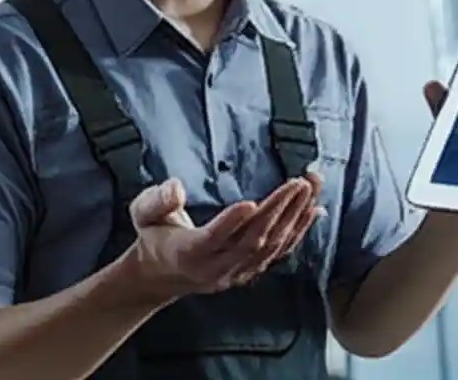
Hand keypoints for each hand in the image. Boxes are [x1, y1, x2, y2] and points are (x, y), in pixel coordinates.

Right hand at [127, 175, 323, 302]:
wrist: (160, 275)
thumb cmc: (153, 237)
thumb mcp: (143, 214)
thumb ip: (157, 200)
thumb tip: (176, 188)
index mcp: (188, 253)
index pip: (214, 238)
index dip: (232, 223)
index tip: (251, 203)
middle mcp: (215, 267)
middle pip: (251, 240)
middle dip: (278, 210)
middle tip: (299, 182)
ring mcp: (235, 272)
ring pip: (270, 247)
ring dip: (294, 217)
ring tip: (310, 188)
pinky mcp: (249, 270)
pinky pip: (278, 252)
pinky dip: (298, 231)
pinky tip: (313, 210)